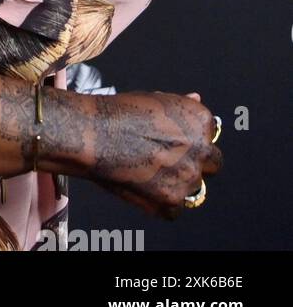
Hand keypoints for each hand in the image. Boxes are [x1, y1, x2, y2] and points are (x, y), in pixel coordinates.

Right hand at [62, 89, 222, 218]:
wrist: (94, 134)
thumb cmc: (118, 113)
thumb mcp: (153, 98)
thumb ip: (180, 105)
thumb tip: (196, 98)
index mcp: (200, 121)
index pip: (210, 135)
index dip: (191, 138)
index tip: (174, 139)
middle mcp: (201, 150)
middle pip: (212, 164)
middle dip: (195, 162)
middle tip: (167, 159)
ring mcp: (188, 178)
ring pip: (193, 187)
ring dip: (177, 182)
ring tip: (146, 170)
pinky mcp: (172, 201)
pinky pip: (175, 208)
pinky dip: (161, 201)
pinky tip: (142, 185)